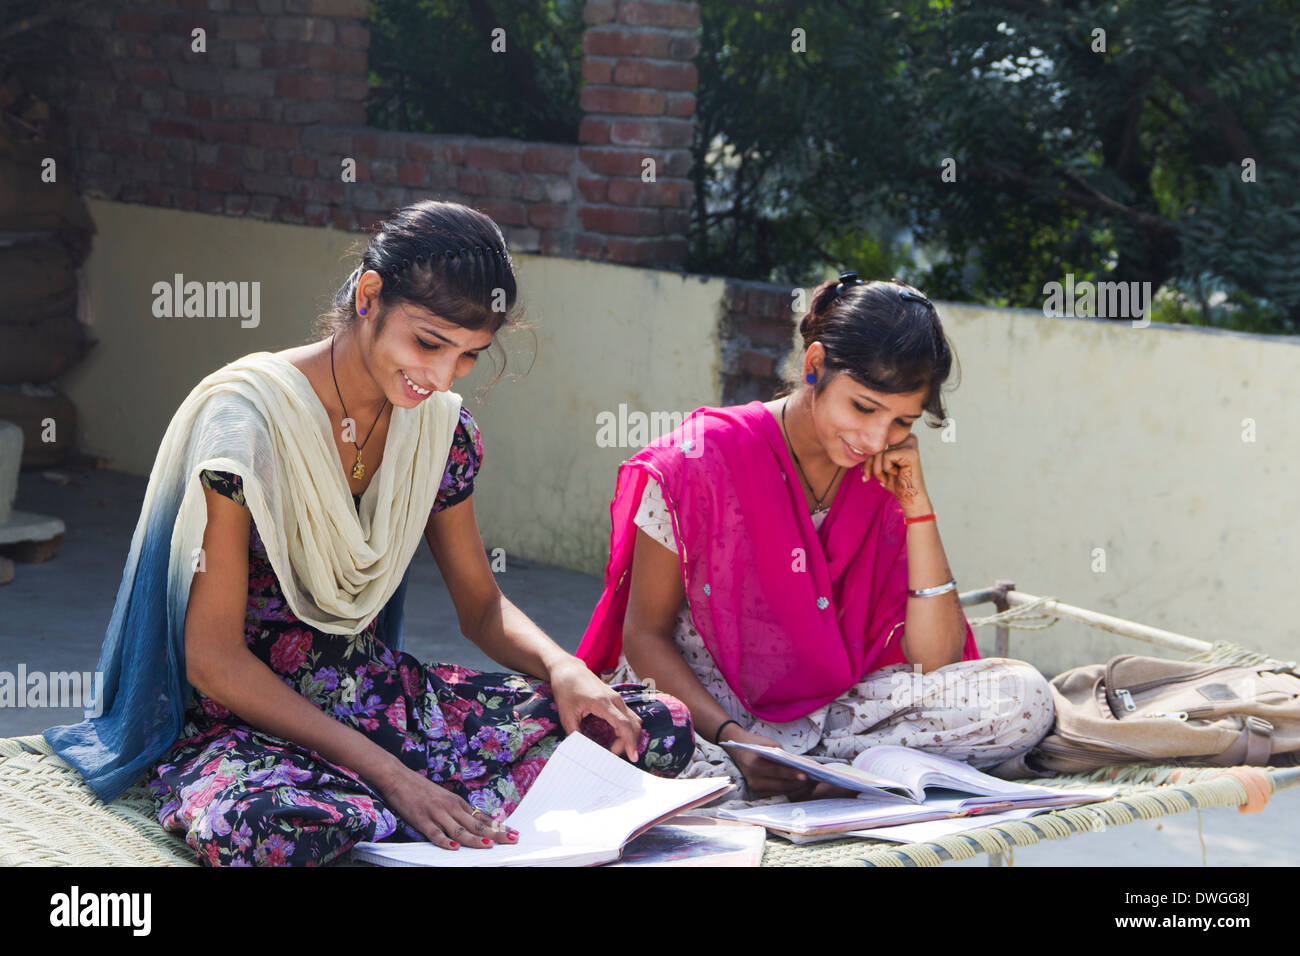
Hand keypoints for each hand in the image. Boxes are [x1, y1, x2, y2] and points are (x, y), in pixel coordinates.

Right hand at [377, 765, 517, 849]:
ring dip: (475, 839)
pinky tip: (454, 848)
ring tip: (489, 846)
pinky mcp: (421, 820)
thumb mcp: (445, 797)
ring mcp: (437, 813)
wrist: (398, 777)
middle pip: (477, 824)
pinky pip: (435, 833)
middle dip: (496, 834)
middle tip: (512, 840)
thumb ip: (458, 811)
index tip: (514, 833)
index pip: (482, 818)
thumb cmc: (421, 789)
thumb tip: (476, 822)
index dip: (499, 826)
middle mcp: (451, 807)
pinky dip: (445, 842)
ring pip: (459, 830)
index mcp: (458, 803)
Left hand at [546, 655, 643, 761]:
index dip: (629, 742)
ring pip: (634, 721)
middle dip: (628, 743)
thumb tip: (580, 753)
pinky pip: (629, 717)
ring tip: (614, 748)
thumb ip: (575, 734)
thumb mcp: (566, 715)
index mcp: (603, 703)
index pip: (624, 725)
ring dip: (629, 736)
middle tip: (612, 755)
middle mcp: (615, 700)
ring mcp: (618, 699)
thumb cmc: (566, 690)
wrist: (569, 670)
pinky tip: (616, 738)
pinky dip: (627, 729)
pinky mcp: (616, 700)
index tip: (632, 757)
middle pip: (633, 725)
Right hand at [718, 726, 815, 799]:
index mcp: (755, 765)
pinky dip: (789, 790)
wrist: (738, 750)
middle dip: (798, 784)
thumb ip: (783, 756)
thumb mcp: (770, 744)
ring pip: (781, 792)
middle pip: (780, 786)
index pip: (777, 772)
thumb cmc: (757, 744)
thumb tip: (800, 766)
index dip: (792, 774)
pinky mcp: (759, 793)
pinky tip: (800, 785)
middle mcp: (754, 780)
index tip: (806, 775)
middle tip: (813, 780)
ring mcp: (756, 788)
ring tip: (810, 783)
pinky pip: (777, 793)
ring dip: (796, 788)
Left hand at [865, 434, 931, 514]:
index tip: (865, 472)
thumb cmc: (895, 481)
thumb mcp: (879, 464)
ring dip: (877, 470)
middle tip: (867, 478)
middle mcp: (907, 437)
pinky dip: (886, 469)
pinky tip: (897, 474)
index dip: (867, 457)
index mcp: (901, 437)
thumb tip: (857, 447)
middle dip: (868, 464)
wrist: (910, 497)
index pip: (877, 442)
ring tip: (885, 478)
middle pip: (877, 445)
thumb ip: (872, 453)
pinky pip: (886, 456)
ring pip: (880, 452)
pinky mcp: (910, 452)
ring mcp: (910, 443)